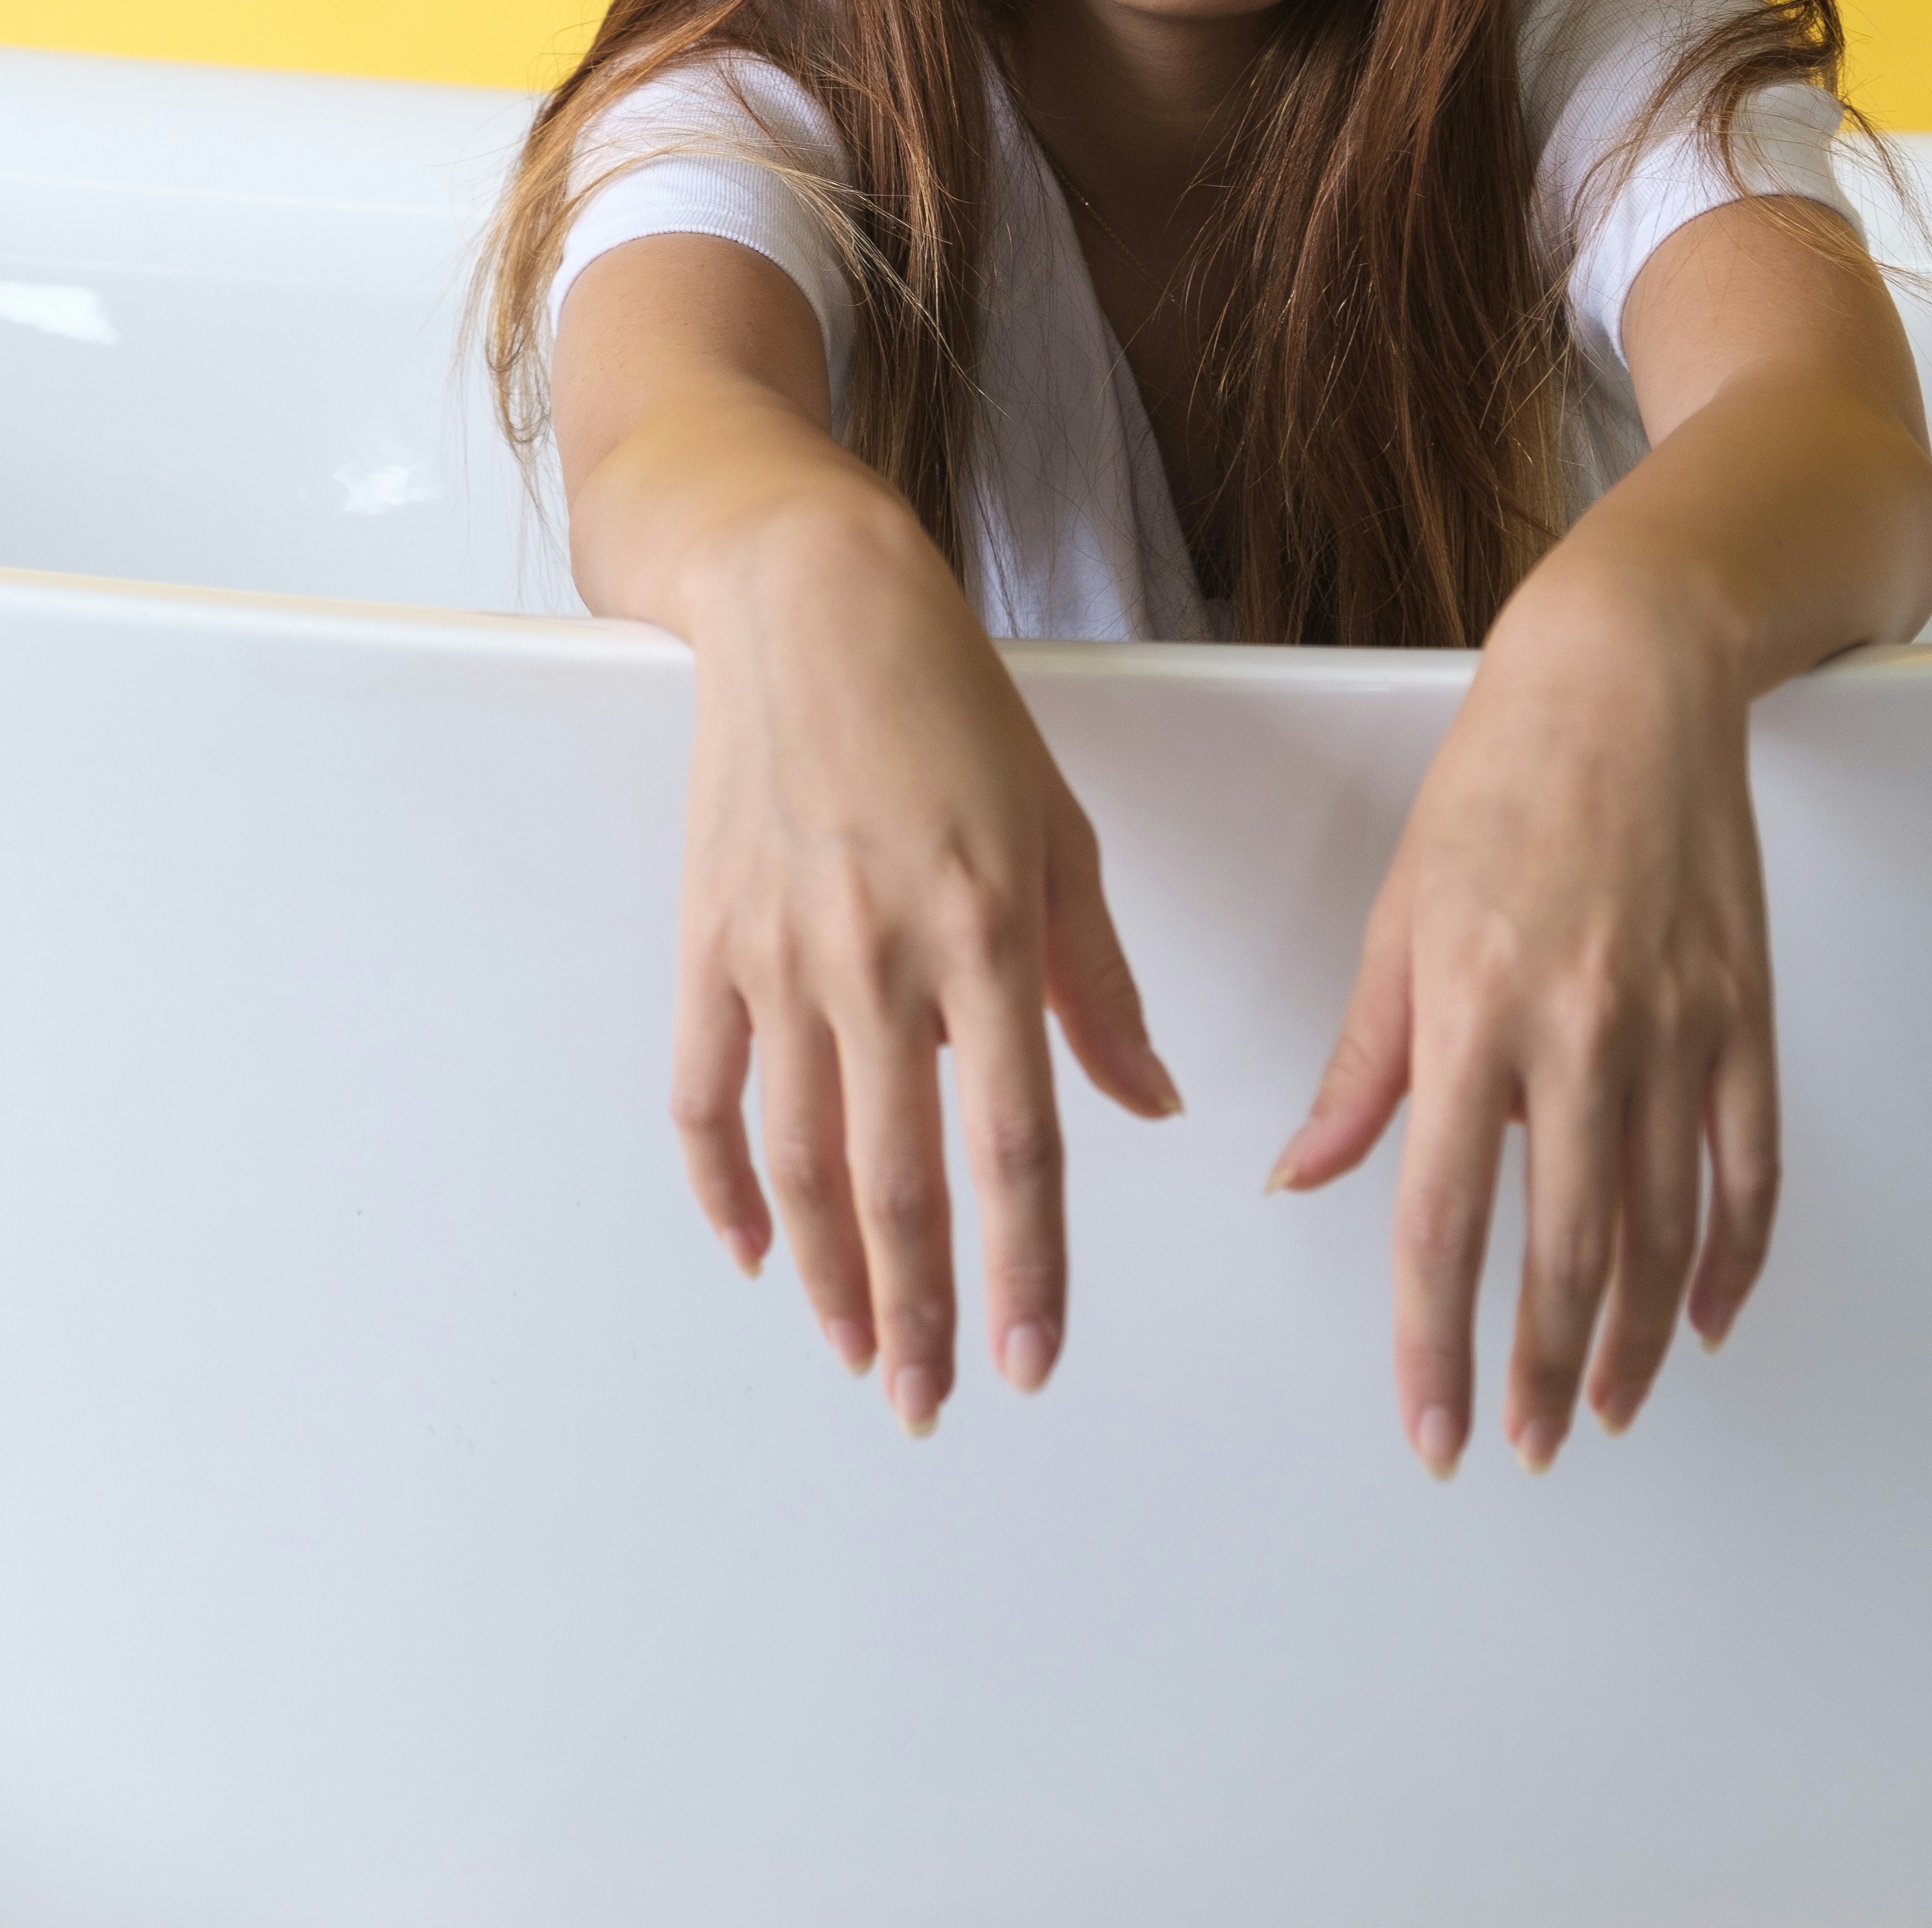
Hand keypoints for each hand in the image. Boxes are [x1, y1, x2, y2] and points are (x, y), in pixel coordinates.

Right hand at [668, 496, 1181, 1432]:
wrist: (812, 605)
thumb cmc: (953, 708)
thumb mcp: (1061, 834)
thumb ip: (1100, 984)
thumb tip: (1151, 1103)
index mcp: (987, 935)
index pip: (1015, 1147)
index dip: (1026, 1269)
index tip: (1034, 1361)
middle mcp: (882, 958)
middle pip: (900, 1182)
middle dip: (921, 1314)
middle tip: (933, 1401)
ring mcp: (782, 954)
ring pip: (803, 1161)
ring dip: (831, 1279)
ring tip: (857, 1355)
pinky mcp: (709, 938)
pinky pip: (705, 1094)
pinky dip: (724, 1187)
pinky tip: (755, 1252)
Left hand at [1268, 571, 1778, 1476]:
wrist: (1626, 679)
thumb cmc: (1499, 782)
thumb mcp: (1399, 916)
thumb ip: (1363, 1063)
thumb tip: (1306, 1174)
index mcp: (1471, 1009)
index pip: (1443, 1219)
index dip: (1436, 1342)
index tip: (1435, 1427)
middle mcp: (1579, 1030)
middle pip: (1564, 1251)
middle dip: (1543, 1371)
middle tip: (1528, 1443)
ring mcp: (1676, 1025)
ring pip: (1661, 1230)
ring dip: (1634, 1340)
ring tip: (1607, 1410)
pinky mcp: (1745, 1010)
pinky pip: (1747, 1167)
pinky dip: (1732, 1258)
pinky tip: (1705, 1318)